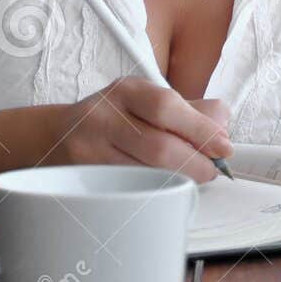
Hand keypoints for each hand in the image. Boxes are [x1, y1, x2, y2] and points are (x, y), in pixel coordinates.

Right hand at [56, 76, 232, 182]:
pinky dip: (155, 191)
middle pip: (159, 146)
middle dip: (195, 163)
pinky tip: (164, 187)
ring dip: (179, 180)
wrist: (57, 137)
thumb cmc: (113, 119)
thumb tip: (222, 124)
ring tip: (192, 178)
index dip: (201, 129)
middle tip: (211, 170)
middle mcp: (104, 115)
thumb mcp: (146, 101)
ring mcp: (90, 148)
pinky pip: (129, 190)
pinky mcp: (84, 178)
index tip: (224, 147)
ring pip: (145, 173)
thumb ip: (189, 110)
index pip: (167, 106)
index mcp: (126, 90)